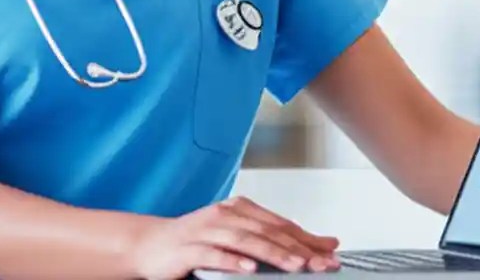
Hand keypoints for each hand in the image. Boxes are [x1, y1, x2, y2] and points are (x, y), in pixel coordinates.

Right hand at [129, 195, 340, 279]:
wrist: (149, 244)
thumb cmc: (195, 242)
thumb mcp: (236, 237)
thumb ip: (272, 239)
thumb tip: (316, 244)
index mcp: (240, 209)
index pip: (281, 224)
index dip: (308, 238)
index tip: (331, 252)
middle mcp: (226, 215)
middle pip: (269, 231)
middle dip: (299, 248)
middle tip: (322, 262)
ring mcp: (207, 230)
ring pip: (246, 241)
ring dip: (273, 254)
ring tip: (295, 265)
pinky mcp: (189, 248)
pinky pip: (214, 254)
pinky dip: (233, 261)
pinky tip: (249, 269)